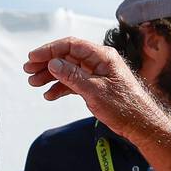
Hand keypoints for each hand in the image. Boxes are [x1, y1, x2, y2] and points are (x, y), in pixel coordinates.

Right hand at [23, 37, 166, 144]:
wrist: (142, 125)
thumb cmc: (124, 107)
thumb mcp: (95, 92)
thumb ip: (73, 76)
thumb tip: (53, 63)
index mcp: (102, 56)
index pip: (71, 45)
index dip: (50, 50)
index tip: (32, 58)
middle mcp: (99, 61)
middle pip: (68, 56)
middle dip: (47, 63)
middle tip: (28, 71)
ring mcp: (98, 74)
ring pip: (69, 70)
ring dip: (51, 76)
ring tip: (34, 84)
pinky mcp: (97, 87)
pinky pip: (75, 83)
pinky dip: (62, 88)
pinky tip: (49, 95)